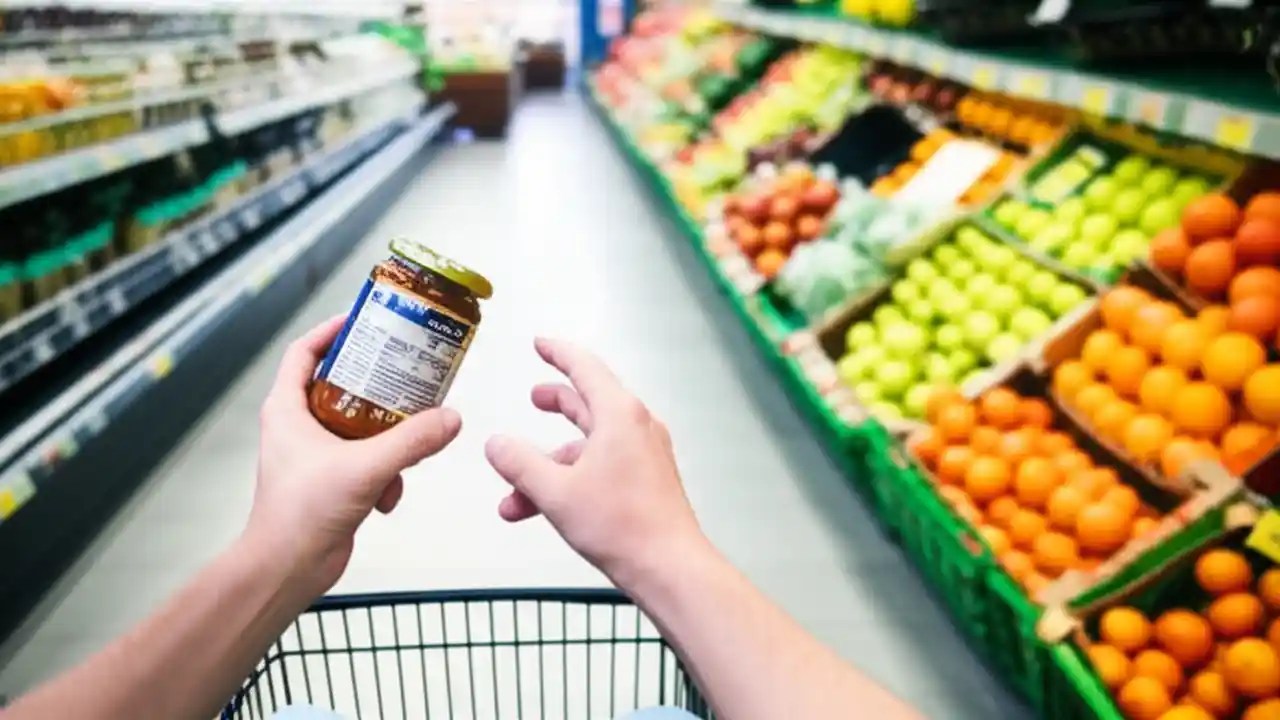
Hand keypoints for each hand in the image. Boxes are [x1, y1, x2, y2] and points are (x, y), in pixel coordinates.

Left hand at [248, 315, 461, 594]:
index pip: (304, 351)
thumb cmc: (299, 515)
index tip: (366, 320)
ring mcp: (316, 456)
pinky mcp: (334, 482)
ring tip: (408, 443)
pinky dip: (386, 477)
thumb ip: (411, 441)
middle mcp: (299, 428)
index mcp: (287, 410)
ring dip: (389, 440)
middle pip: (342, 385)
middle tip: (408, 372)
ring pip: (362, 427)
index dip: (332, 331)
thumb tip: (448, 419)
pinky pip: (370, 463)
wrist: (287, 570)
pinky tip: (389, 497)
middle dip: (378, 383)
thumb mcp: (364, 467)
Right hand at [485, 338, 706, 588]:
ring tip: (513, 499)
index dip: (558, 353)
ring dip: (550, 466)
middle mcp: (637, 427)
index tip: (540, 344)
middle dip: (556, 404)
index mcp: (619, 414)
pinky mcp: (648, 481)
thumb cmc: (619, 524)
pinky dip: (571, 481)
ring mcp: (646, 454)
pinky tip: (542, 510)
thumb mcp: (555, 491)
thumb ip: (519, 463)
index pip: (585, 368)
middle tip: (534, 399)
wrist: (669, 567)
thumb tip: (496, 443)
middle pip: (590, 403)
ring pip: (589, 447)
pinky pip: (602, 467)